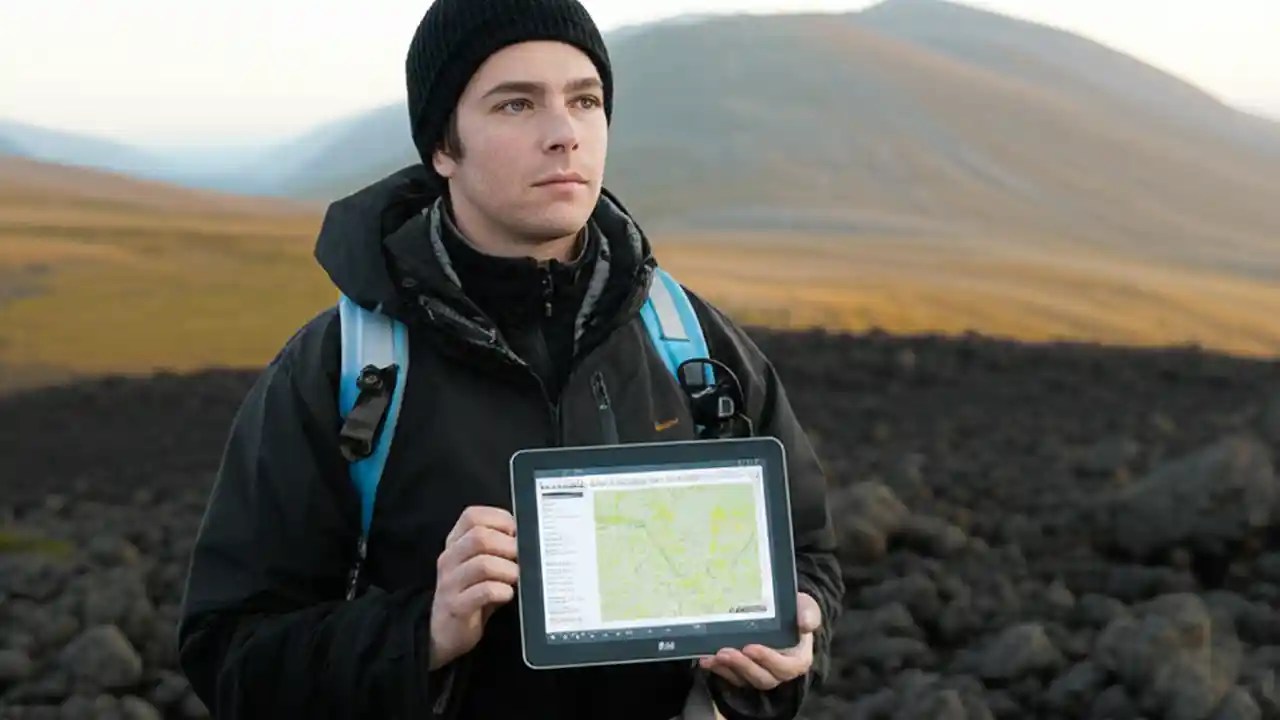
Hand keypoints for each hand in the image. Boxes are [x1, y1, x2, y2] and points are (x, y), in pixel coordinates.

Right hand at [428, 506, 518, 670]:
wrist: (444, 632)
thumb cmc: (471, 593)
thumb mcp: (479, 565)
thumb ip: (495, 548)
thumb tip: (527, 536)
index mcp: (455, 543)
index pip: (472, 516)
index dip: (499, 519)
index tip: (515, 532)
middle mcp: (449, 559)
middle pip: (479, 537)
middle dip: (507, 545)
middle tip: (520, 558)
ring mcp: (450, 583)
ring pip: (482, 564)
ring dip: (508, 569)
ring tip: (515, 577)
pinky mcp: (456, 607)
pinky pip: (482, 592)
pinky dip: (501, 591)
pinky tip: (507, 594)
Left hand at [698, 592, 820, 690]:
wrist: (782, 611)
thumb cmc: (796, 610)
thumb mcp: (806, 606)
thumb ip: (808, 613)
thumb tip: (806, 623)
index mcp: (797, 660)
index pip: (785, 667)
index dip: (767, 660)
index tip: (750, 647)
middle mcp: (779, 671)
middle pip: (762, 678)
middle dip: (742, 666)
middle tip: (725, 652)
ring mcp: (760, 672)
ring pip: (744, 679)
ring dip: (728, 669)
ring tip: (713, 655)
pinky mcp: (744, 671)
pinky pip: (731, 675)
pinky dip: (718, 669)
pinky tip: (706, 658)